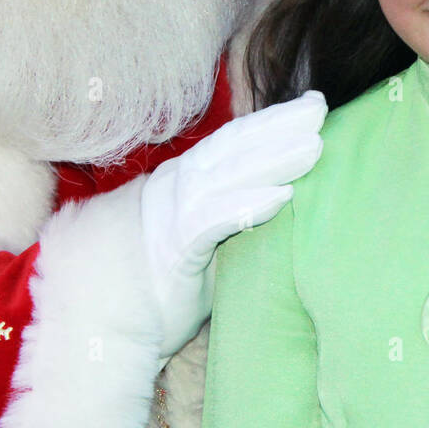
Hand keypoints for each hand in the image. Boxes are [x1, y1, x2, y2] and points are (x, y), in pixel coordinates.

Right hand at [140, 90, 326, 355]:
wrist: (106, 322)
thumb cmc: (161, 289)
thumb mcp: (204, 244)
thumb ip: (233, 219)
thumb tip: (282, 203)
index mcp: (185, 180)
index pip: (234, 141)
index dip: (272, 120)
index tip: (312, 105)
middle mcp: (177, 186)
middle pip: (234, 146)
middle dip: (280, 125)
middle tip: (322, 107)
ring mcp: (171, 213)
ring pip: (228, 175)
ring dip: (273, 160)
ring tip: (314, 147)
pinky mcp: (172, 247)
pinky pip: (212, 220)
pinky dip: (246, 206)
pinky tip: (280, 197)